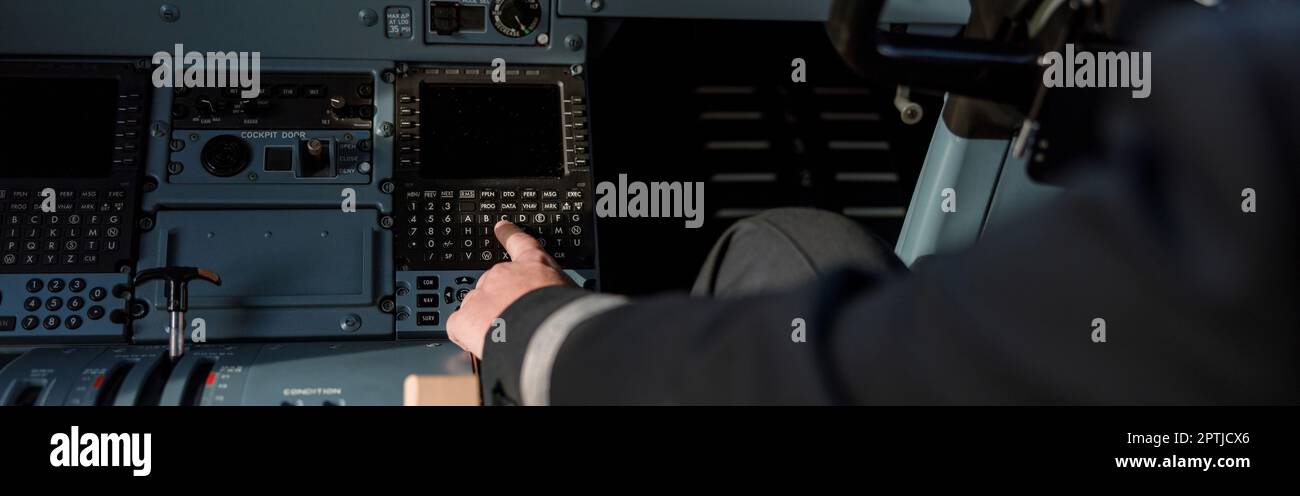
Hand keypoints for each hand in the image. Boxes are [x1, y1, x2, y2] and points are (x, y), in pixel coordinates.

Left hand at [446, 220, 574, 357]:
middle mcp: (504, 274)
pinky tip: (479, 344)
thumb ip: (555, 292)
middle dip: (501, 301)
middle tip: (516, 322)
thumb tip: (557, 305)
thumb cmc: (563, 314)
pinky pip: (458, 325)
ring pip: (476, 305)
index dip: (508, 234)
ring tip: (503, 339)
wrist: (545, 332)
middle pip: (493, 283)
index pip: (519, 242)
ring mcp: (482, 294)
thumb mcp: (569, 293)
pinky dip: (466, 335)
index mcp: (534, 264)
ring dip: (486, 320)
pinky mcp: (466, 317)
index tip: (501, 228)